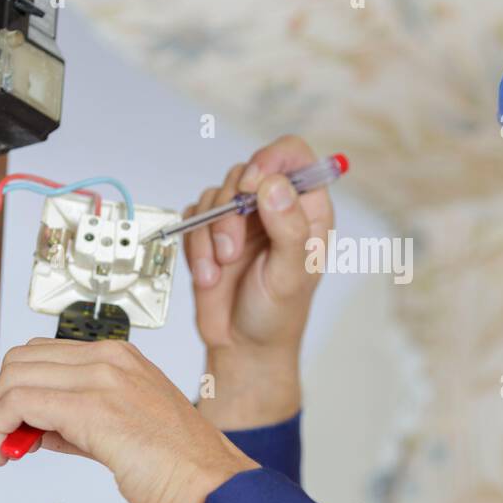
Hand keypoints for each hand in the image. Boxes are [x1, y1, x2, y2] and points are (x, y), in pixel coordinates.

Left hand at [0, 337, 258, 502]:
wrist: (209, 484)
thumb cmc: (180, 467)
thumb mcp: (126, 428)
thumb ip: (81, 422)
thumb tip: (41, 429)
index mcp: (122, 358)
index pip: (46, 354)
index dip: (20, 387)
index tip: (18, 423)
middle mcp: (110, 358)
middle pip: (23, 358)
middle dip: (2, 398)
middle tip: (6, 437)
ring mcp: (101, 378)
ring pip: (15, 376)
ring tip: (8, 448)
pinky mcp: (89, 407)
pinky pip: (20, 404)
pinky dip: (0, 427)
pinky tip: (10, 453)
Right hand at [183, 135, 333, 427]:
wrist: (242, 346)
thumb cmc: (278, 315)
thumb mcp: (291, 275)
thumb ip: (288, 229)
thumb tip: (274, 185)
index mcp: (308, 210)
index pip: (294, 156)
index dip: (272, 159)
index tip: (253, 184)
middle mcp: (275, 206)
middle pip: (246, 170)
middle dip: (231, 209)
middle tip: (231, 250)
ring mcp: (242, 217)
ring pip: (216, 194)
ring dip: (211, 233)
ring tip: (220, 270)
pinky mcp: (212, 230)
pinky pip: (194, 217)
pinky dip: (196, 246)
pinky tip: (209, 275)